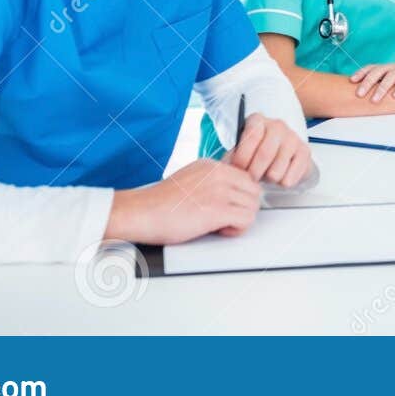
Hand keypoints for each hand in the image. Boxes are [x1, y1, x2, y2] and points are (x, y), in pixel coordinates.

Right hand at [105, 158, 261, 244]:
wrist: (140, 212)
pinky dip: (237, 230)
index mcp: (212, 166)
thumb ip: (211, 181)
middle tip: (226, 218)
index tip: (229, 207)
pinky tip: (219, 230)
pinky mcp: (216, 209)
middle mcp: (218, 174)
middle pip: (254, 191)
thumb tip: (229, 192)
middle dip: (244, 208)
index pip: (247, 178)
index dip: (240, 197)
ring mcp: (219, 190)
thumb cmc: (159, 203)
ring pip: (253, 205)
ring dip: (241, 219)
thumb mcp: (190, 180)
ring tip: (220, 225)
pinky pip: (246, 219)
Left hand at [228, 112, 312, 187]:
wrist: (281, 157)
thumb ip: (232, 159)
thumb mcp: (240, 152)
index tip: (238, 169)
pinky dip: (282, 183)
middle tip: (251, 179)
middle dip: (254, 173)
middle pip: (265, 154)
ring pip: (277, 170)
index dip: (242, 158)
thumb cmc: (256, 154)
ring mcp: (292, 137)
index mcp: (257, 120)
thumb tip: (228, 169)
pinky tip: (280, 176)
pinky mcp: (305, 151)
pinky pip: (290, 177)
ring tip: (267, 175)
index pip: (251, 136)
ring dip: (269, 179)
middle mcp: (277, 125)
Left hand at [350, 61, 394, 101]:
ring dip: (383, 87)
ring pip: (394, 73)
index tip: (352, 81)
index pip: (373, 67)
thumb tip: (363, 101)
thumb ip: (384, 90)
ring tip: (375, 99)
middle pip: (381, 70)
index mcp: (391, 68)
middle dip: (369, 82)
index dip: (362, 73)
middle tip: (360, 94)